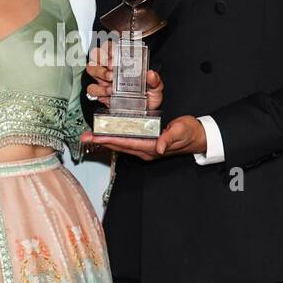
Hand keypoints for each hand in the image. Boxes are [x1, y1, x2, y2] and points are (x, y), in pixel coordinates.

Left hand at [80, 114, 205, 160]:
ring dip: (105, 141)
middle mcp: (147, 151)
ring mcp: (146, 150)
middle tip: (85, 137)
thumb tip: (160, 146)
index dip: (111, 139)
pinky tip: (107, 136)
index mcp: (153, 147)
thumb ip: (170, 138)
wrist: (198, 137)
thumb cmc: (190, 132)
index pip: (127, 143)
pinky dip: (115, 140)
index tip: (97, 136)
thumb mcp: (181, 131)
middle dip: (101, 141)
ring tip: (90, 137)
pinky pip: (126, 144)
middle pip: (120, 146)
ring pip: (121, 146)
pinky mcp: (146, 145)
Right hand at [85, 42, 162, 111]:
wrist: (143, 112)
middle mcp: (111, 68)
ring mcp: (104, 79)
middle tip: (113, 69)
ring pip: (91, 68)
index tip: (115, 55)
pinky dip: (99, 91)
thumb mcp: (156, 87)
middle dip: (103, 60)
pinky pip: (91, 88)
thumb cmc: (148, 96)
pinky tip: (109, 94)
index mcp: (123, 62)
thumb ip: (154, 80)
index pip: (110, 46)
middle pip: (97, 54)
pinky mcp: (100, 93)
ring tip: (111, 83)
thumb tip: (150, 74)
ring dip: (100, 74)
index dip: (110, 48)